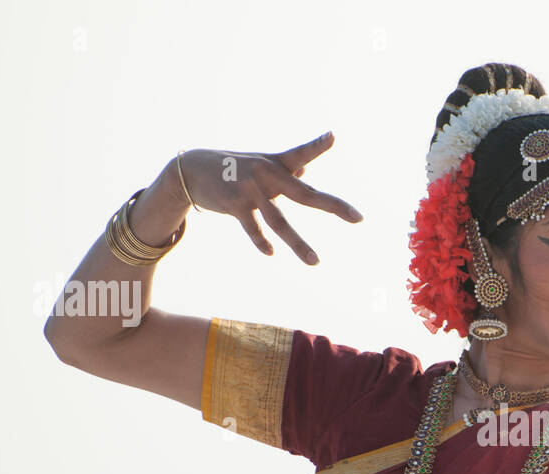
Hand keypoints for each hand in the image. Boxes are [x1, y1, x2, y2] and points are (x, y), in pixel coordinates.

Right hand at [177, 133, 362, 264]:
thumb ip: (285, 170)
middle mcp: (266, 174)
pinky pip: (252, 226)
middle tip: (358, 218)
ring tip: (316, 262)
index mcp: (275, 164)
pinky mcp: (234, 204)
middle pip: (306, 194)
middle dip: (334, 207)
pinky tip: (271, 253)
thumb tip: (305, 170)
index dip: (317, 145)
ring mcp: (250, 189)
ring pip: (280, 221)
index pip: (301, 154)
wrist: (190, 170)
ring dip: (298, 244)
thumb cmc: (232, 168)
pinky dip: (260, 240)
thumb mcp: (260, 166)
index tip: (333, 136)